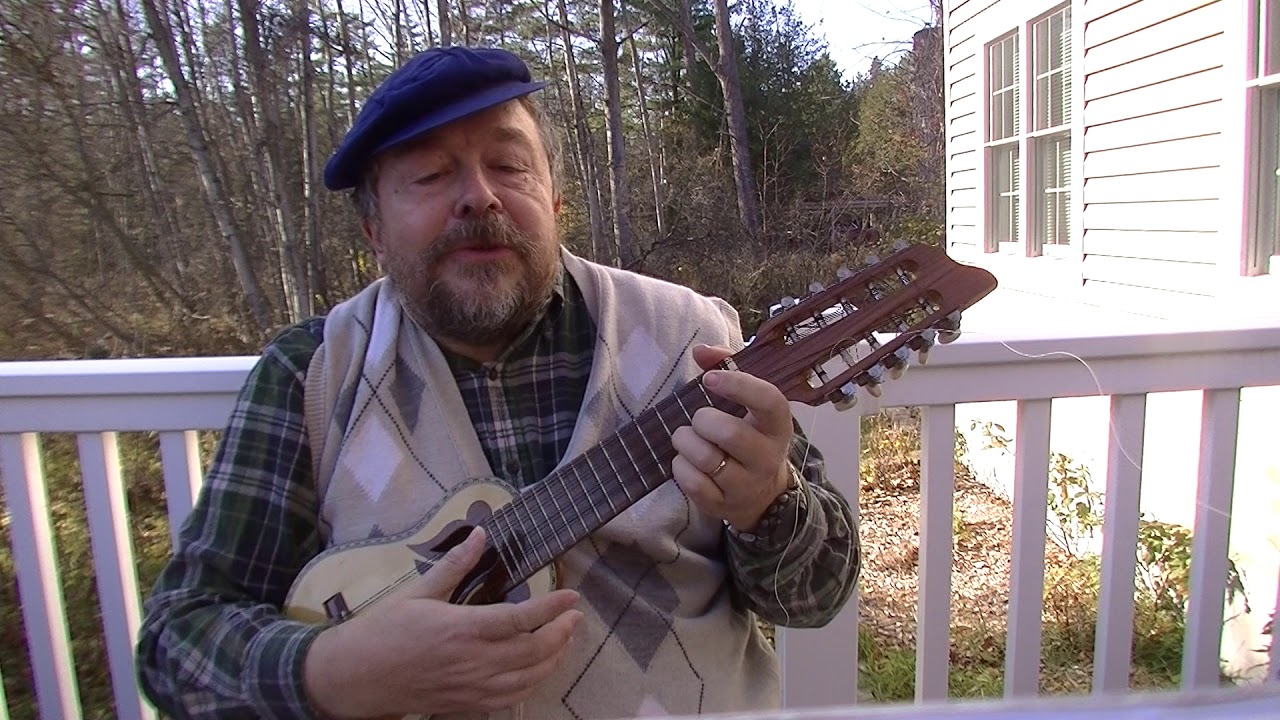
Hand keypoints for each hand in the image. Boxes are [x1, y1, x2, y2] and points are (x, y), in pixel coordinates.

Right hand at [303, 526, 582, 717]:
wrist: (355, 677)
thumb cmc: (383, 631)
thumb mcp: (417, 592)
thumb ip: (455, 565)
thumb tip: (480, 534)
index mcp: (461, 629)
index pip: (520, 618)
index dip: (551, 607)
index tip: (572, 595)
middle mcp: (472, 661)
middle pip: (533, 651)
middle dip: (562, 632)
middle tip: (575, 616)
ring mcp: (471, 688)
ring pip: (527, 678)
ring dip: (554, 659)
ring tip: (565, 640)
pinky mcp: (466, 705)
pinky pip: (510, 699)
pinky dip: (532, 684)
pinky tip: (539, 670)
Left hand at [670, 344, 793, 530]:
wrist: (762, 495)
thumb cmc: (749, 435)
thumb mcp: (747, 403)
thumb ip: (725, 368)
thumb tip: (699, 351)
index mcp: (777, 425)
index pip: (768, 400)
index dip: (738, 385)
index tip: (710, 378)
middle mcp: (767, 457)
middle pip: (730, 432)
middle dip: (702, 420)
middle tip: (698, 420)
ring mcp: (746, 485)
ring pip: (706, 458)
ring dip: (685, 442)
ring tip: (686, 438)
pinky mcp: (723, 505)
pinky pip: (692, 483)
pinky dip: (680, 466)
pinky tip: (686, 461)